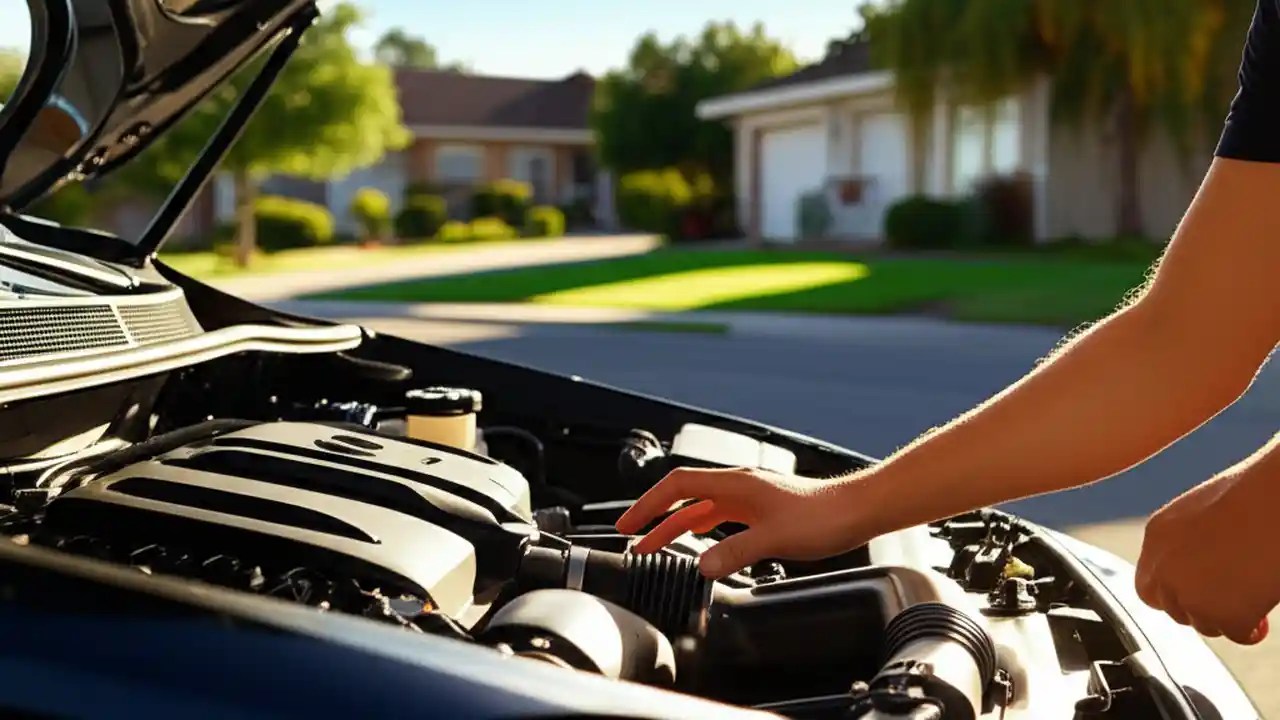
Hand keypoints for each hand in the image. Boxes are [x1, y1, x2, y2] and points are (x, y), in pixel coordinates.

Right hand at [614, 467, 871, 578]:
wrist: (857, 510)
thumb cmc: (822, 516)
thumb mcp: (774, 538)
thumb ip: (735, 552)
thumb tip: (703, 567)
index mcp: (736, 484)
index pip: (679, 486)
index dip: (649, 504)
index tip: (630, 524)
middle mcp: (739, 487)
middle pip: (685, 498)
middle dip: (655, 518)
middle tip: (632, 539)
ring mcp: (749, 499)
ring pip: (701, 511)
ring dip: (676, 528)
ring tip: (655, 547)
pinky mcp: (761, 512)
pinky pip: (720, 519)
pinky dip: (702, 533)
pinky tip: (699, 548)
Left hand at [1136, 469, 1279, 644]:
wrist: (1276, 499)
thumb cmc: (1253, 494)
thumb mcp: (1202, 512)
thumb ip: (1188, 542)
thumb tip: (1200, 566)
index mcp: (1158, 536)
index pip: (1147, 584)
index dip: (1171, 593)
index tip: (1195, 592)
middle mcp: (1165, 569)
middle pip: (1172, 609)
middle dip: (1198, 609)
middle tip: (1227, 599)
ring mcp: (1192, 596)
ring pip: (1204, 624)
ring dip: (1224, 618)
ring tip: (1250, 597)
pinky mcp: (1225, 615)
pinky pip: (1235, 634)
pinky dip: (1249, 630)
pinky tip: (1262, 618)